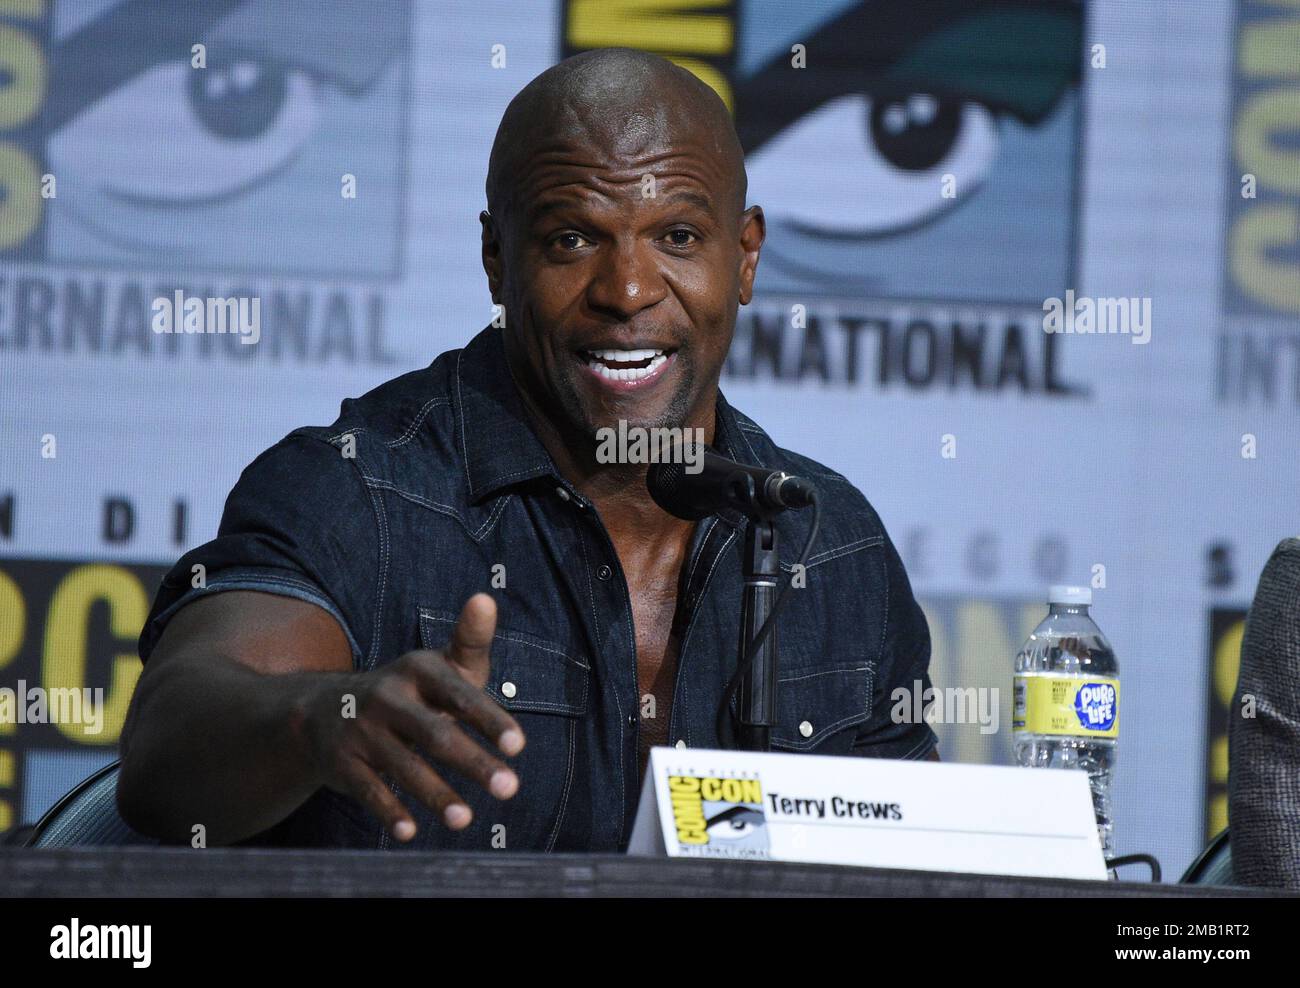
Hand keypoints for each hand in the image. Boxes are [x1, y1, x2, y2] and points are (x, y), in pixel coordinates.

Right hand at [302, 593, 524, 841]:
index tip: (518, 746)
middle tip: (510, 788)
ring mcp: (361, 729)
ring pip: (403, 766)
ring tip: (466, 820)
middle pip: (435, 734)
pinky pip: (366, 788)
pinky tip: (409, 832)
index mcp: (419, 670)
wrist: (324, 709)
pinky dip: (387, 810)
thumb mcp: (439, 665)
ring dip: (435, 794)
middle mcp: (388, 695)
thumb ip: (471, 640)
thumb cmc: (408, 692)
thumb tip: (486, 597)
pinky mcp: (341, 761)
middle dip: (473, 762)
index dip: (490, 719)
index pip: (460, 694)